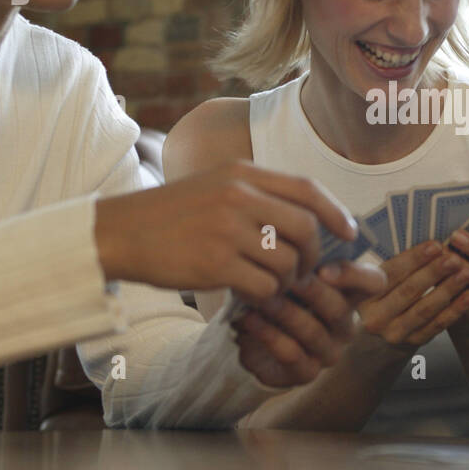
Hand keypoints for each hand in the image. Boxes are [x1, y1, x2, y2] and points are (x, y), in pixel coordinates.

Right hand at [93, 161, 357, 294]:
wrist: (119, 232)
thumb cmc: (170, 213)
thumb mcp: (215, 185)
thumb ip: (257, 193)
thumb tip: (307, 216)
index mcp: (241, 172)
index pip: (307, 189)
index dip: (336, 212)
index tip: (349, 233)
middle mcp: (238, 196)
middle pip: (305, 228)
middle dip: (314, 255)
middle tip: (305, 271)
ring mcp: (227, 230)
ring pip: (287, 262)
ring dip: (287, 280)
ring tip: (271, 284)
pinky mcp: (215, 264)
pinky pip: (264, 286)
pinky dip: (266, 296)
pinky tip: (251, 296)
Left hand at [231, 260, 386, 386]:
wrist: (249, 333)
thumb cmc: (276, 291)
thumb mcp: (288, 266)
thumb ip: (301, 250)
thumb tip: (300, 224)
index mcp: (349, 294)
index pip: (374, 283)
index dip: (354, 276)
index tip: (323, 269)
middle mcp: (345, 324)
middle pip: (340, 308)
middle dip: (311, 292)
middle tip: (285, 278)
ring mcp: (327, 351)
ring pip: (314, 332)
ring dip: (286, 313)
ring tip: (261, 298)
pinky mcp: (305, 372)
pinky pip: (292, 354)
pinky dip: (269, 336)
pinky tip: (248, 320)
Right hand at [356, 242, 468, 349]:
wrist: (379, 341)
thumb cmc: (383, 299)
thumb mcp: (376, 283)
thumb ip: (393, 267)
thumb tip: (429, 242)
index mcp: (362, 294)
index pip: (390, 273)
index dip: (413, 259)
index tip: (435, 245)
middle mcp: (374, 316)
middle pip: (408, 291)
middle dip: (434, 272)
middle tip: (454, 257)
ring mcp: (393, 333)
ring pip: (424, 309)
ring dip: (448, 289)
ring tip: (466, 272)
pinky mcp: (411, 344)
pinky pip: (436, 325)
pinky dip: (455, 310)